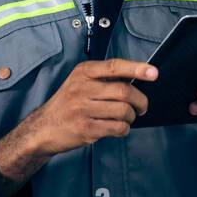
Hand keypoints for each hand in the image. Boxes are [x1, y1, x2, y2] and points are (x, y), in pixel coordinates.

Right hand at [14, 59, 154, 158]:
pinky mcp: (86, 129)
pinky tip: (119, 128)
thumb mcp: (80, 82)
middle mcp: (82, 89)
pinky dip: (124, 129)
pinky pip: (117, 128)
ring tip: (127, 118)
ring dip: (132, 117)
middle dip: (140, 101)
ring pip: (123, 111)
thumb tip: (138, 77)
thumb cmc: (68, 103)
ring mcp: (83, 110)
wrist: (43, 128)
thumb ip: (104, 78)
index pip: (115, 66)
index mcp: (83, 73)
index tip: (154, 73)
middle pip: (124, 92)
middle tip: (142, 107)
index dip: (137, 69)